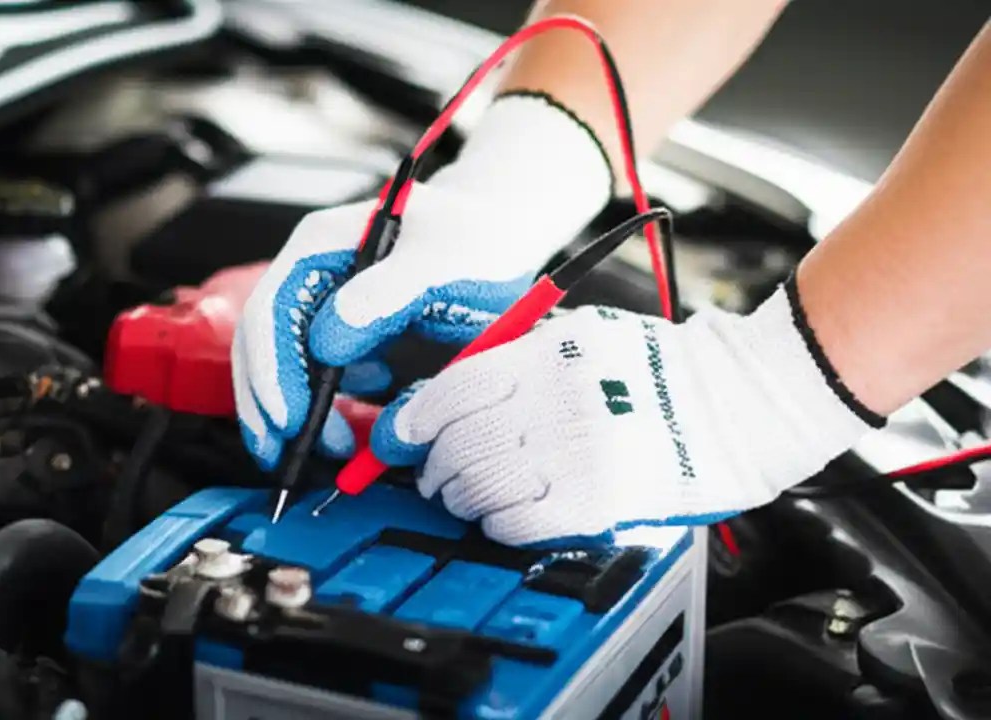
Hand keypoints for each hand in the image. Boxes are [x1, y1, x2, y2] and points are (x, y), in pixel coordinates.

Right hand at [233, 93, 612, 468]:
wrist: (500, 238)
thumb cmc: (477, 242)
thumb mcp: (442, 262)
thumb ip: (388, 293)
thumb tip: (327, 342)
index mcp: (322, 243)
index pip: (272, 310)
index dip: (272, 371)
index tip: (288, 421)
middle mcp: (311, 270)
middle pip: (262, 341)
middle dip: (269, 403)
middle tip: (287, 456)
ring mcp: (322, 300)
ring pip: (284, 363)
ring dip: (294, 411)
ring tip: (329, 449)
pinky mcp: (341, 329)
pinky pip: (316, 373)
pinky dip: (325, 406)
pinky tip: (354, 420)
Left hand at [369, 281, 882, 544]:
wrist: (739, 406)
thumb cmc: (662, 369)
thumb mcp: (583, 335)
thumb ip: (517, 357)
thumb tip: (449, 393)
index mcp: (547, 357)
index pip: (450, 392)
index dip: (412, 421)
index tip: (401, 435)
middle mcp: (554, 405)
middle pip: (457, 444)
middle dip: (430, 465)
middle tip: (431, 472)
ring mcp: (573, 457)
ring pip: (477, 487)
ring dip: (458, 496)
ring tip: (464, 495)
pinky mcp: (593, 504)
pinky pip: (512, 524)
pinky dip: (493, 523)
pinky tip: (500, 514)